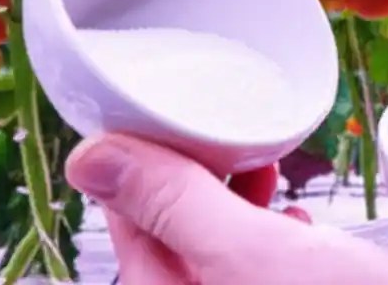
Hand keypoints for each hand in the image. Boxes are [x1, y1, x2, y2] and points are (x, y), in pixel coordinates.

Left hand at [66, 134, 387, 284]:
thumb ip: (175, 206)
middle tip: (220, 133)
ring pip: (220, 255)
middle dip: (193, 181)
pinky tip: (295, 220)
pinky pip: (263, 271)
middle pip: (175, 243)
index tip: (163, 117)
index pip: (131, 234)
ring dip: (232, 203)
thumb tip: (92, 160)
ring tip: (260, 164)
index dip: (142, 168)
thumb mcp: (253, 255)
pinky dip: (271, 235)